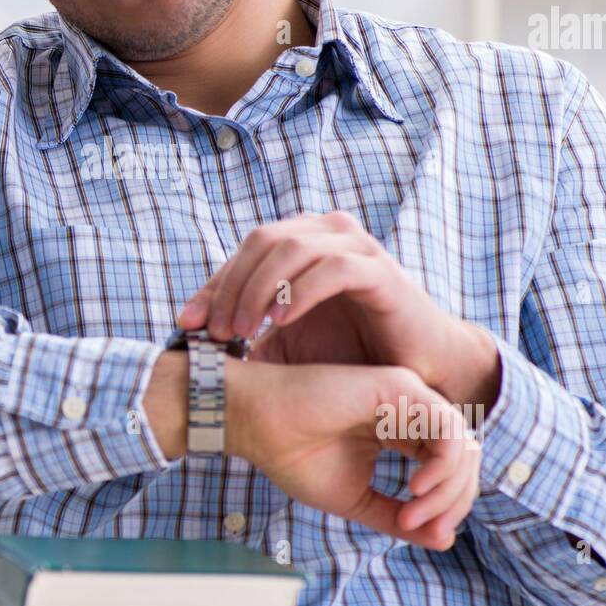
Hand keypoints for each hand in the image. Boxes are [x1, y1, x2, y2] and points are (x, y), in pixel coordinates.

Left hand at [179, 211, 500, 411]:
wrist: (417, 372)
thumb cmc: (350, 353)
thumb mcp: (286, 338)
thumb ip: (246, 324)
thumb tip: (189, 325)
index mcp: (304, 240)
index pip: (247, 249)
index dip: (213, 284)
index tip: (187, 325)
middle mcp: (329, 232)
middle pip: (263, 241)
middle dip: (232, 286)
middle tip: (218, 331)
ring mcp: (357, 247)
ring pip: (293, 247)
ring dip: (260, 289)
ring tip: (244, 330)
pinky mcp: (380, 271)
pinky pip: (333, 268)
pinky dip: (300, 292)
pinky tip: (280, 321)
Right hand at [227, 359, 479, 550]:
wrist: (257, 424)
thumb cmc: (294, 455)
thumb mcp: (356, 499)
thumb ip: (399, 518)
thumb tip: (446, 541)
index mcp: (401, 433)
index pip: (449, 469)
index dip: (447, 505)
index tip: (417, 530)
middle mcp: (411, 411)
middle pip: (465, 458)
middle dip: (454, 500)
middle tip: (423, 527)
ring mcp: (408, 396)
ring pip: (463, 444)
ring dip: (447, 489)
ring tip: (413, 511)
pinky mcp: (401, 387)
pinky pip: (448, 428)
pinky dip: (443, 464)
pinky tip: (416, 487)